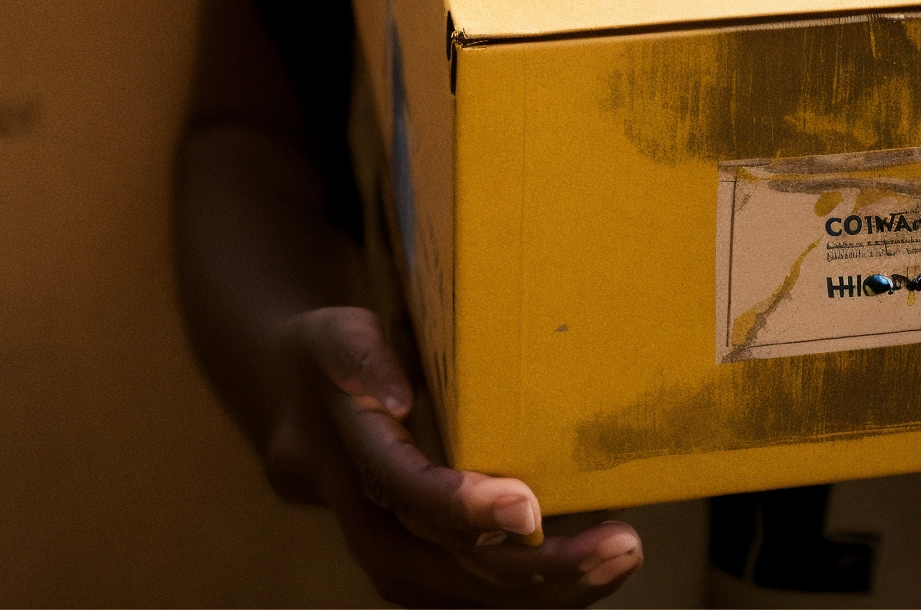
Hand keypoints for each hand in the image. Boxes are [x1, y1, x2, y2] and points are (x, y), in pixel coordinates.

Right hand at [262, 305, 642, 605]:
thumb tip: (400, 392)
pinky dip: (542, 585)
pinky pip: (482, 589)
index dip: (464, 508)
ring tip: (623, 556)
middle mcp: (373, 526)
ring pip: (469, 593)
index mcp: (351, 462)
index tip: (526, 506)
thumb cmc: (329, 361)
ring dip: (552, 587)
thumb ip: (362, 359)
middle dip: (534, 569)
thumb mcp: (335, 338)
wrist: (297, 409)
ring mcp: (398, 555)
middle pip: (449, 568)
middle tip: (620, 545)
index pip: (408, 497)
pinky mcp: (426, 562)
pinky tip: (600, 563)